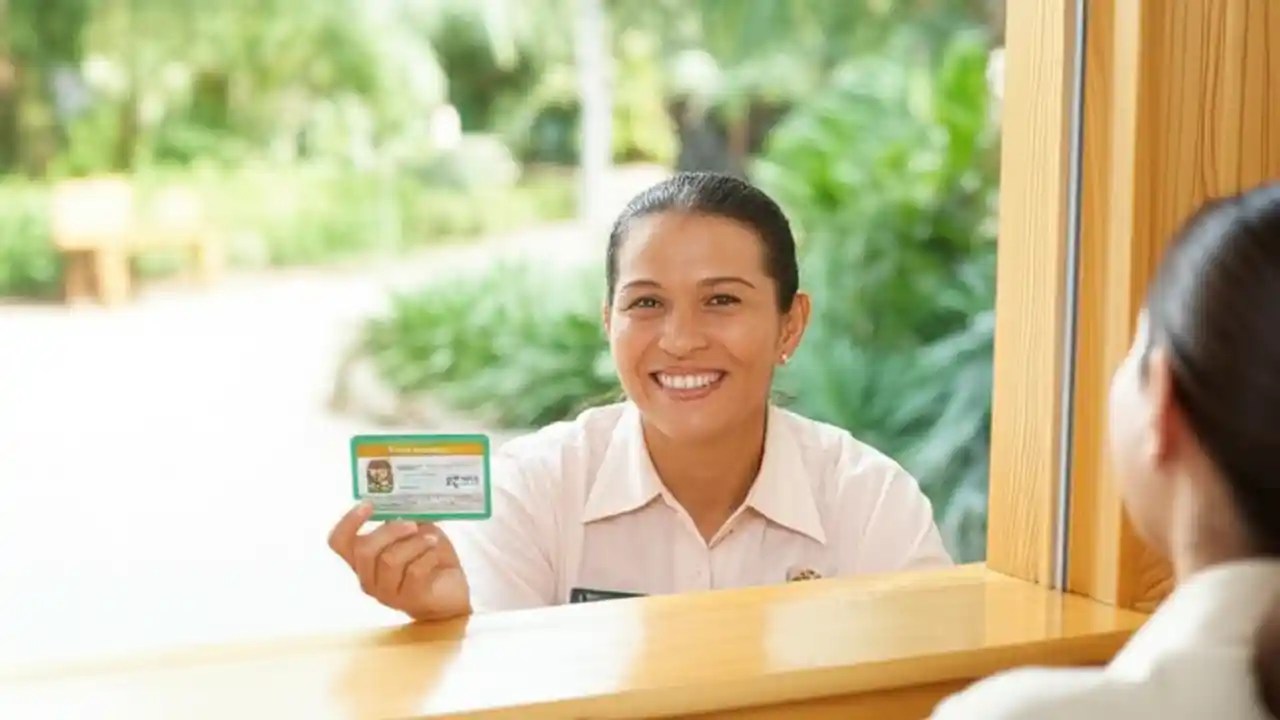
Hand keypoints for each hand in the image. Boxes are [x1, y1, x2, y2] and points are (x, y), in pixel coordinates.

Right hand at [328, 503, 471, 621]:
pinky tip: (436, 555)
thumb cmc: (429, 559)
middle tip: (412, 524)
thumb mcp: (416, 533)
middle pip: (365, 551)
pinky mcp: (410, 599)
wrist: (452, 592)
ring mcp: (387, 593)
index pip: (339, 542)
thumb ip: (404, 519)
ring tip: (431, 539)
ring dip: (413, 544)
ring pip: (389, 561)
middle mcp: (369, 577)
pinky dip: (427, 557)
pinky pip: (413, 573)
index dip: (348, 522)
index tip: (368, 505)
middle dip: (390, 532)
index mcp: (364, 559)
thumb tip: (402, 498)